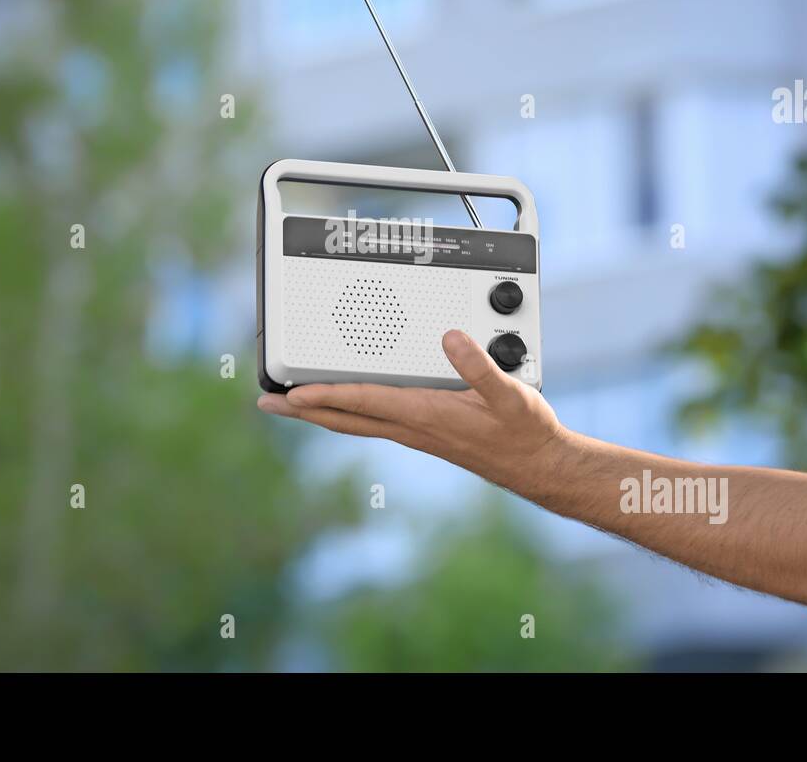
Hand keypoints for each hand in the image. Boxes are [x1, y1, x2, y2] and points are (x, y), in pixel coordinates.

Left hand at [256, 330, 564, 483]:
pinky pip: (373, 422)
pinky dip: (348, 412)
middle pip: (345, 418)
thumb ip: (481, 367)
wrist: (539, 467)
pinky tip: (345, 406)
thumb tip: (451, 339)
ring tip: (291, 402)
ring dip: (320, 411)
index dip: (325, 395)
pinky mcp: (426, 433)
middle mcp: (413, 427)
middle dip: (305, 410)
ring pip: (355, 421)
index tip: (292, 392)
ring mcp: (416, 433)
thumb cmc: (525, 433)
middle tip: (267, 402)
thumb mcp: (510, 395)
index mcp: (425, 415)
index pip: (364, 402)